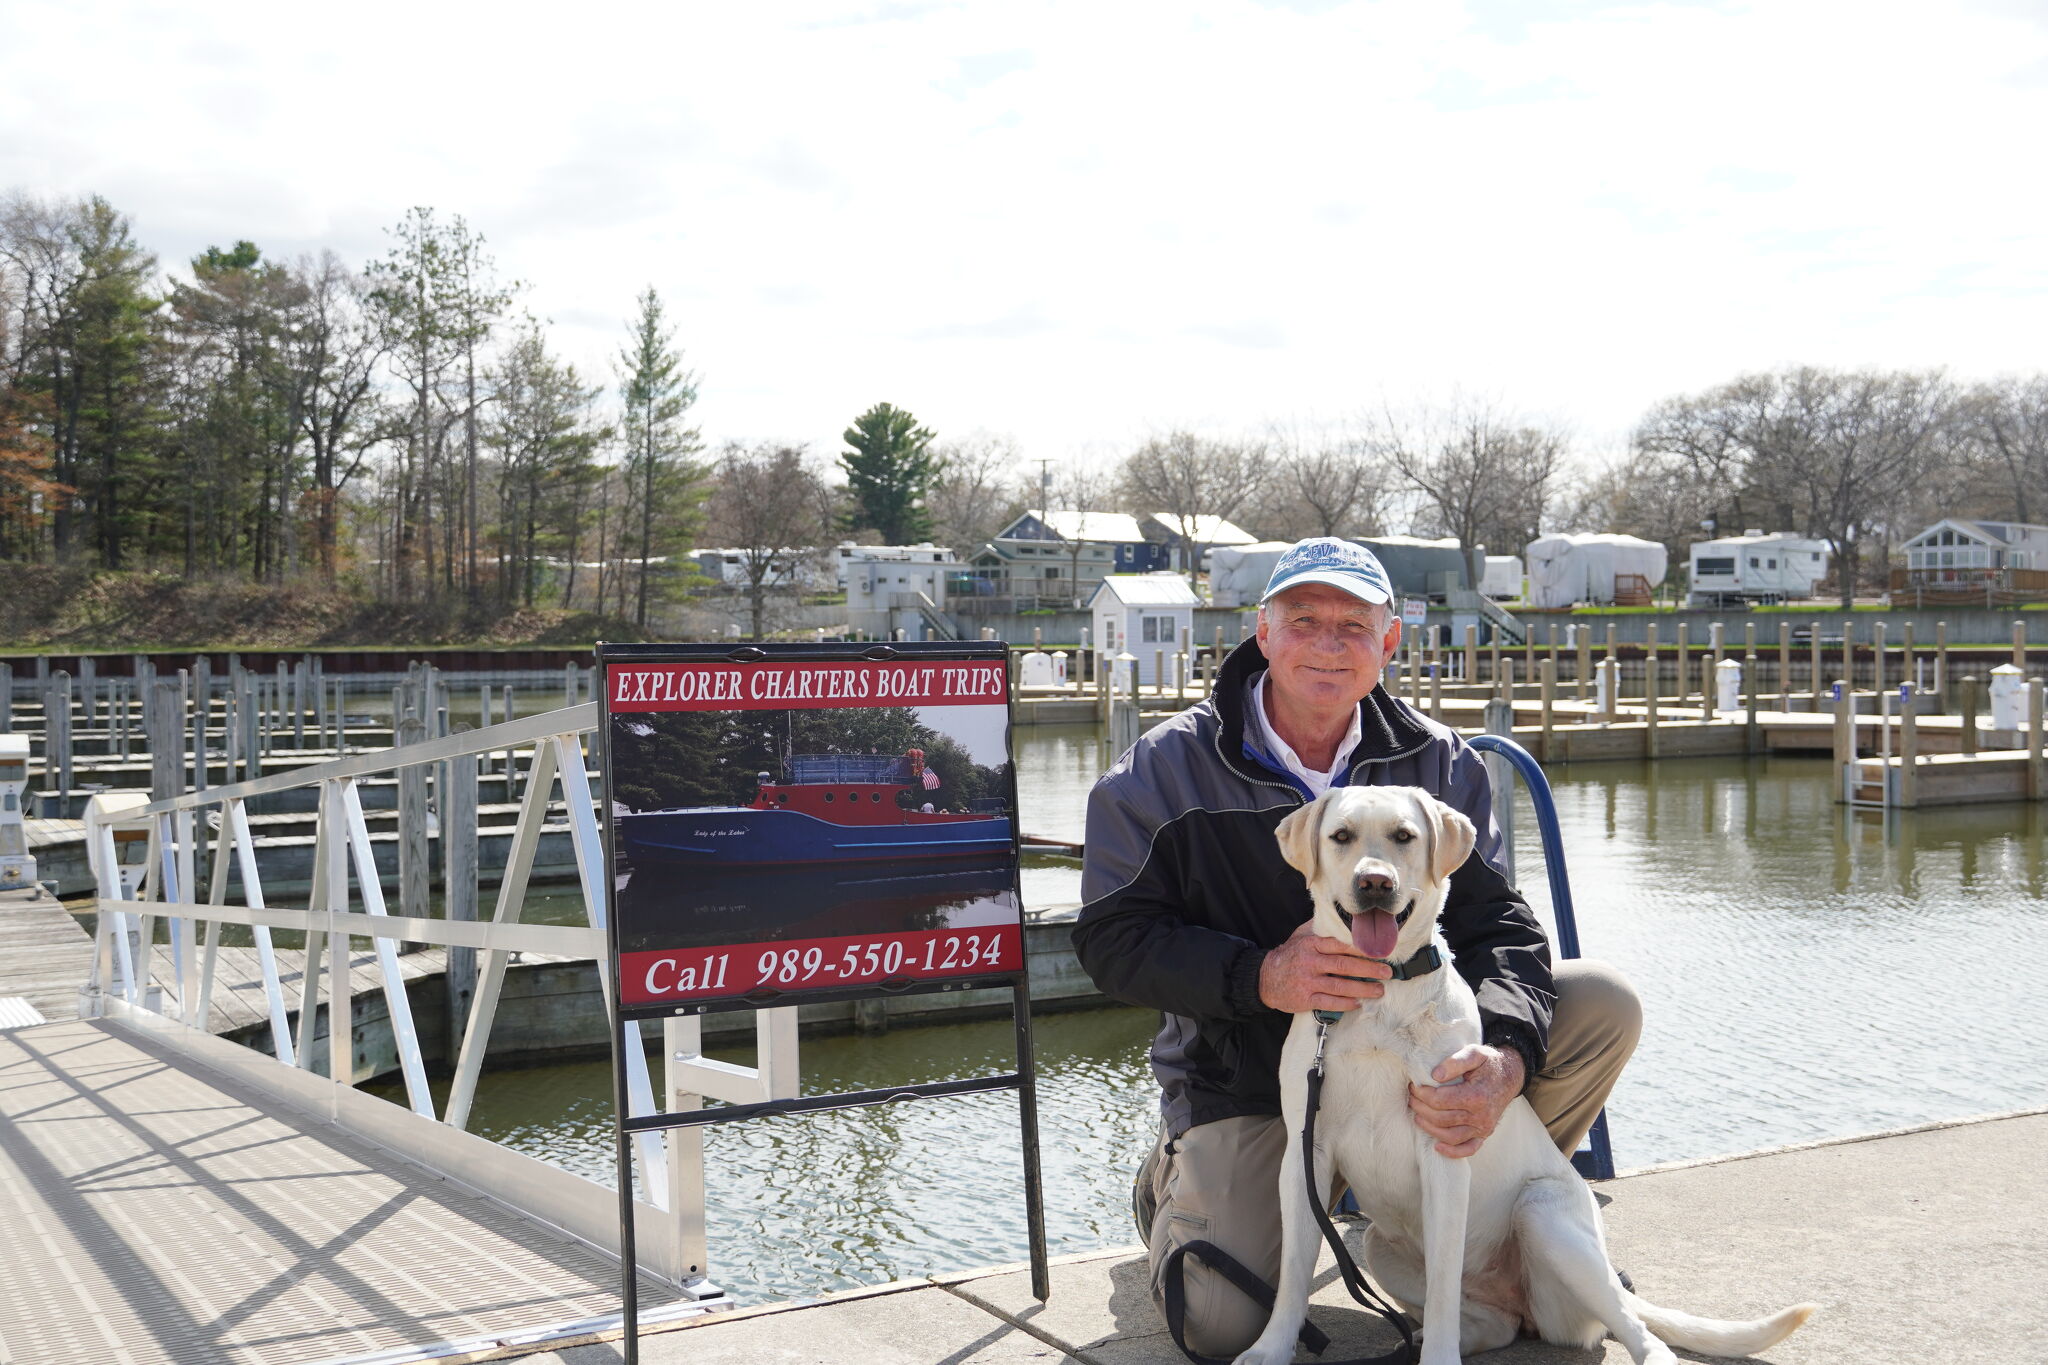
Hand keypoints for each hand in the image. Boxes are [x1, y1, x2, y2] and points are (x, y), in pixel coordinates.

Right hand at [1258, 920, 1391, 1013]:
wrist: (1264, 978)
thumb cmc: (1288, 955)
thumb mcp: (1301, 935)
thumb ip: (1321, 927)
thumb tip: (1341, 914)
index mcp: (1311, 945)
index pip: (1340, 945)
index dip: (1361, 949)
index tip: (1378, 952)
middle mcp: (1310, 962)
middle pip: (1344, 966)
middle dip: (1369, 969)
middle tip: (1387, 972)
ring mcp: (1307, 982)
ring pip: (1340, 986)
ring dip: (1362, 989)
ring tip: (1379, 990)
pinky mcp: (1305, 999)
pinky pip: (1329, 1002)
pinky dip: (1345, 1004)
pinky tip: (1358, 1003)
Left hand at [1407, 1044, 1523, 1157]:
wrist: (1510, 1075)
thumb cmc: (1488, 1063)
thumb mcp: (1474, 1053)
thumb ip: (1455, 1061)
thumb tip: (1435, 1075)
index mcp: (1476, 1095)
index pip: (1439, 1100)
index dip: (1422, 1094)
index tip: (1414, 1085)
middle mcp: (1481, 1115)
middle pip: (1441, 1119)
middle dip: (1421, 1108)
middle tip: (1412, 1097)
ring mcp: (1483, 1127)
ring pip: (1451, 1136)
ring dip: (1429, 1128)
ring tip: (1417, 1115)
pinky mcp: (1485, 1134)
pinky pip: (1469, 1149)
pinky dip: (1452, 1152)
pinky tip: (1437, 1146)